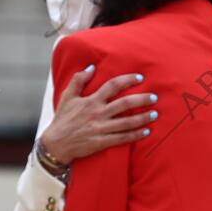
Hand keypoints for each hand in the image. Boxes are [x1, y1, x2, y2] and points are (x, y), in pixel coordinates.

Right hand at [40, 68, 157, 164]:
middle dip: (142, 99)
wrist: (56, 144)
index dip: (127, 80)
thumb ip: (78, 80)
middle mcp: (98, 113)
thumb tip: (92, 66)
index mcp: (91, 101)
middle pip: (125, 104)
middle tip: (154, 97)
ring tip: (155, 114)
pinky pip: (123, 138)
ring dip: (143, 118)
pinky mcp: (102, 142)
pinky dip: (136, 135)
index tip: (140, 77)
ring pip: (127, 122)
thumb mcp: (67, 97)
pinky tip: (147, 132)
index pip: (112, 86)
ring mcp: (101, 128)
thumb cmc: (63, 119)